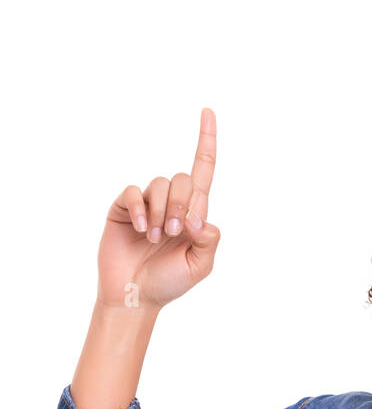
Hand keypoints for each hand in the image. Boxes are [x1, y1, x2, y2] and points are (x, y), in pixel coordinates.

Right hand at [95, 107, 219, 312]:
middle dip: (182, 204)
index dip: (206, 141)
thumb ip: (209, 239)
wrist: (135, 297)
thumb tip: (200, 216)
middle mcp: (171, 202)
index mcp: (193, 213)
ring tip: (156, 238)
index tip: (208, 111)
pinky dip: (142, 209)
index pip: (203, 171)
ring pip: (161, 183)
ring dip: (162, 211)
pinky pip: (134, 192)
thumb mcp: (200, 265)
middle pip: (183, 178)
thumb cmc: (169, 283)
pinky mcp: (124, 207)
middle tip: (174, 234)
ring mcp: (147, 204)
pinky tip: (142, 231)